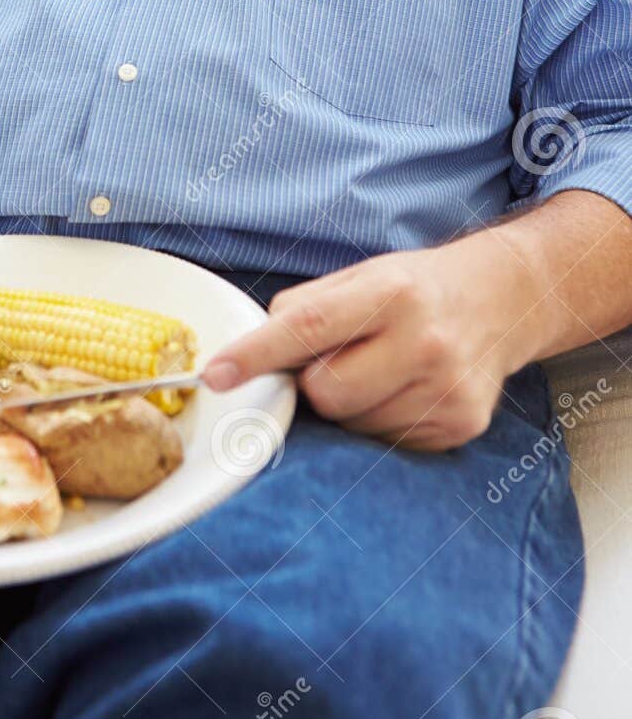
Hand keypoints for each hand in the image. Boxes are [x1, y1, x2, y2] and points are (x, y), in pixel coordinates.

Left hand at [201, 242, 537, 450]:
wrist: (502, 300)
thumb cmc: (416, 288)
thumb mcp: (362, 276)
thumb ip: (306, 309)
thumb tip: (251, 353)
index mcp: (391, 293)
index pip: (308, 328)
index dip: (255, 355)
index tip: (215, 375)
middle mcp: (424, 341)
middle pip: (327, 392)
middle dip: (318, 382)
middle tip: (343, 357)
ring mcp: (447, 389)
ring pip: (354, 425)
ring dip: (351, 405)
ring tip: (383, 370)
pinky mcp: (462, 424)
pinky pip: (387, 443)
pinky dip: (381, 421)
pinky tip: (406, 389)